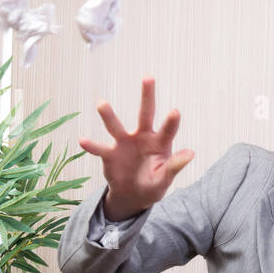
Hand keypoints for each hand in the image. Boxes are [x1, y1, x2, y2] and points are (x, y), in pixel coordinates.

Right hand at [80, 77, 193, 220]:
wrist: (132, 195)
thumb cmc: (153, 184)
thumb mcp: (165, 178)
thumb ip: (175, 166)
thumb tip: (191, 153)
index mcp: (160, 143)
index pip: (167, 130)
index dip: (171, 122)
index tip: (175, 112)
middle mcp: (142, 137)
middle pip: (145, 113)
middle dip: (147, 96)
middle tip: (148, 77)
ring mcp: (124, 143)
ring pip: (116, 126)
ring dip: (109, 115)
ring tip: (101, 103)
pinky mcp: (110, 154)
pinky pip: (99, 148)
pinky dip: (91, 145)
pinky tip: (82, 141)